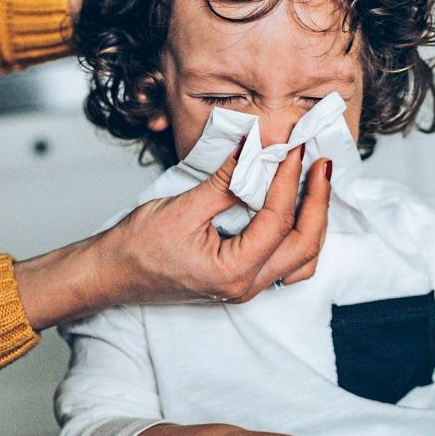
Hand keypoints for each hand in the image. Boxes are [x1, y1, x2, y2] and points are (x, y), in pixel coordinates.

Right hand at [99, 143, 330, 305]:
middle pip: (303, 244)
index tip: (294, 148)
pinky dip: (298, 234)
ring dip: (313, 219)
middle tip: (321, 162)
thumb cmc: (138, 247)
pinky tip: (297, 208)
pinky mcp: (243, 279)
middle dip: (317, 200)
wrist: (113, 273)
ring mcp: (246, 287)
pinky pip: (287, 262)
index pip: (276, 220)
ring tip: (316, 182)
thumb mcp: (183, 207)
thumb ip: (226, 181)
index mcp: (232, 273)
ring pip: (301, 258)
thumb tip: (255, 148)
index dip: (289, 180)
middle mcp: (246, 287)